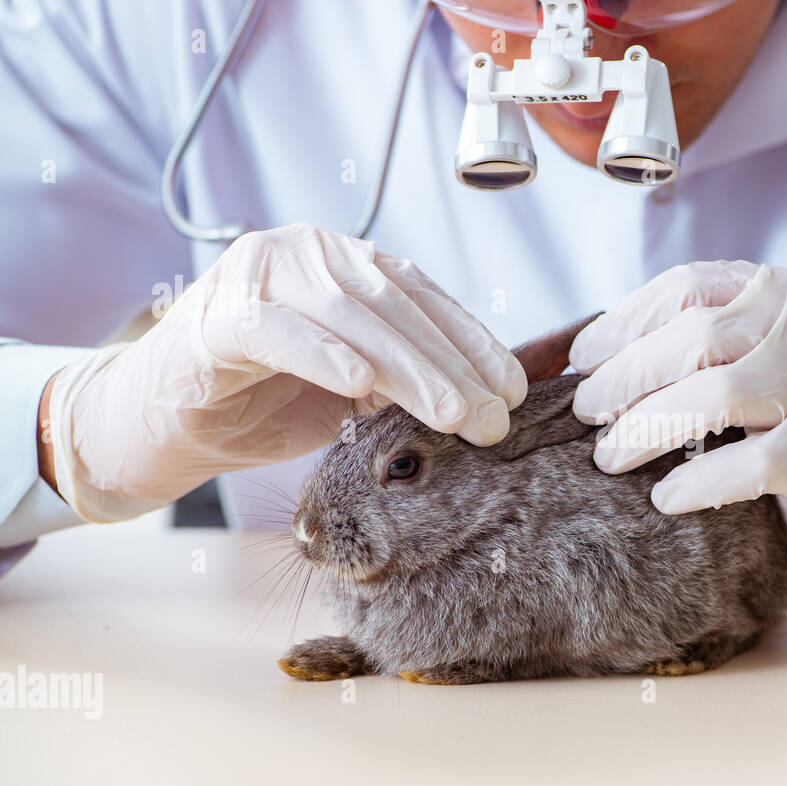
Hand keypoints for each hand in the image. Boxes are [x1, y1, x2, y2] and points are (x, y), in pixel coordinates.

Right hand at [47, 223, 526, 521]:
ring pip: (350, 317)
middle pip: (396, 308)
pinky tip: (360, 382)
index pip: (424, 299)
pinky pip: (277, 331)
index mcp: (346, 264)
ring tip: (453, 414)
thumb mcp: (353, 389)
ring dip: (408, 370)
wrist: (168, 425)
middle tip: (493, 419)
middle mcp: (308, 254)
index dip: (474, 344)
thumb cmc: (267, 402)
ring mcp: (259, 274)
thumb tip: (483, 400)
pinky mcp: (217, 313)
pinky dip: (321, 353)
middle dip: (453, 367)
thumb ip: (403, 376)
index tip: (514, 389)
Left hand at [569, 261, 786, 575]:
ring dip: (644, 427)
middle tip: (585, 411)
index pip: (690, 286)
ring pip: (711, 395)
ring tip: (609, 455)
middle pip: (693, 336)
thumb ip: (726, 337)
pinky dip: (693, 481)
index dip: (624, 321)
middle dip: (624, 376)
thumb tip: (616, 358)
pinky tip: (664, 497)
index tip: (584, 357)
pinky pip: (742, 465)